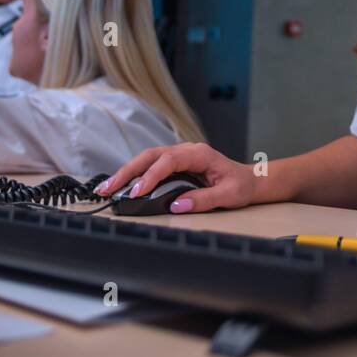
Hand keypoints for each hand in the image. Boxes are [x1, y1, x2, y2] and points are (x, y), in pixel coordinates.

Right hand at [95, 142, 258, 213]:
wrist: (249, 179)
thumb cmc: (240, 185)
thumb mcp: (227, 195)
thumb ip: (203, 200)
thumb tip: (176, 205)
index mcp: (199, 154)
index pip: (168, 161)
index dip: (151, 176)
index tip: (138, 192)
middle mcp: (185, 151)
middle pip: (150, 156)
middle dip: (127, 171)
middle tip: (109, 188)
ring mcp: (178, 155)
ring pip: (146, 159)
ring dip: (126, 173)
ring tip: (107, 188)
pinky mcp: (174, 164)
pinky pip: (150, 166)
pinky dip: (135, 175)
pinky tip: (122, 186)